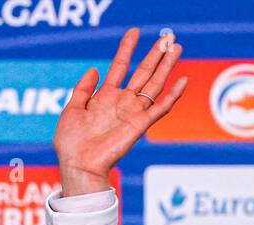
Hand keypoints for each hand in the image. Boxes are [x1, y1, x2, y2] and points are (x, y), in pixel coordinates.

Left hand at [53, 27, 186, 195]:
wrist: (78, 164)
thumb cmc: (71, 143)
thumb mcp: (71, 110)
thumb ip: (82, 89)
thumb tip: (95, 69)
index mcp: (104, 97)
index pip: (119, 67)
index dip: (127, 49)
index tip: (134, 32)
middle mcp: (121, 102)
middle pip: (143, 72)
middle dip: (155, 54)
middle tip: (168, 37)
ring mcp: (132, 112)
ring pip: (154, 84)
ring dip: (166, 66)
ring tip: (176, 47)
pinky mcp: (140, 125)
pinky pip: (160, 108)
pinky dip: (172, 95)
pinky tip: (182, 80)